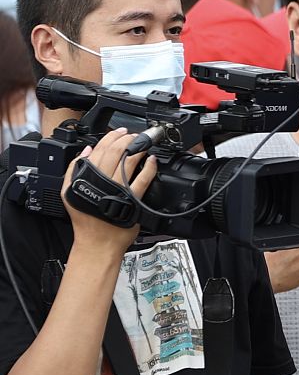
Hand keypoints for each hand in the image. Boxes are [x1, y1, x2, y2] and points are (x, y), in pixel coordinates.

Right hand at [63, 128, 156, 250]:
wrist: (98, 243)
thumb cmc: (87, 220)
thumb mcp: (70, 192)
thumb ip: (74, 170)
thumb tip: (86, 150)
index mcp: (86, 178)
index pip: (98, 150)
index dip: (111, 137)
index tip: (119, 132)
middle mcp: (101, 182)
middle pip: (115, 152)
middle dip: (126, 139)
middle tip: (134, 135)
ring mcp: (117, 190)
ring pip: (128, 162)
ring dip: (138, 149)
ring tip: (144, 143)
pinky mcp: (132, 200)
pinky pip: (142, 180)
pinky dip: (149, 168)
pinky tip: (152, 161)